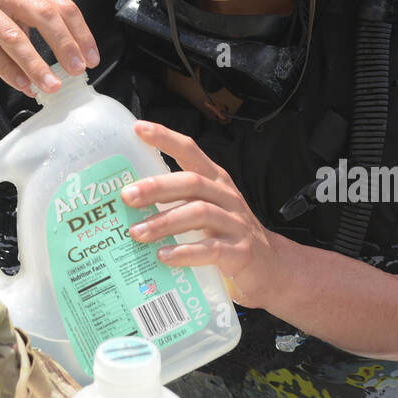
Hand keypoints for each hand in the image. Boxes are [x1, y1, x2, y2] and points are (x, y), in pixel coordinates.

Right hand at [0, 0, 99, 95]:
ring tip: (51, 86)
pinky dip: (8, 70)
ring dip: (36, 65)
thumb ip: (34, 17)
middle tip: (79, 71)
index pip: (62, 5)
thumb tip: (65, 50)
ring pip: (14, 37)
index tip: (92, 57)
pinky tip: (22, 84)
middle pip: (44, 15)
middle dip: (65, 46)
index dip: (81, 33)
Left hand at [120, 121, 285, 308]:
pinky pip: (211, 248)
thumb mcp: (205, 209)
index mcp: (215, 181)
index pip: (190, 151)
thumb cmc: (226, 234)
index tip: (138, 129)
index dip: (165, 138)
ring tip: (137, 233)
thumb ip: (177, 201)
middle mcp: (226, 196)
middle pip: (192, 182)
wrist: (270, 268)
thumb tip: (128, 202)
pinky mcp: (240, 252)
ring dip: (165, 222)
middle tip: (127, 196)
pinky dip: (185, 252)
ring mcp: (236, 223)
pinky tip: (164, 256)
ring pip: (200, 213)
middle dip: (157, 187)